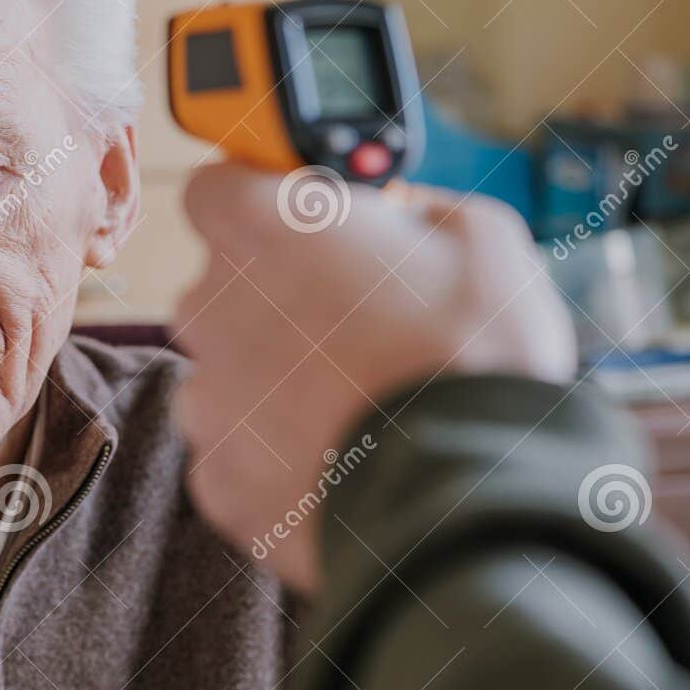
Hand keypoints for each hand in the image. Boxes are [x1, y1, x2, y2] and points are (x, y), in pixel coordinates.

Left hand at [172, 163, 576, 592]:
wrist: (469, 500)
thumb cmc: (475, 355)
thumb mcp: (482, 239)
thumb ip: (416, 210)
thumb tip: (400, 214)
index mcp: (260, 229)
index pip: (215, 190)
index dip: (263, 207)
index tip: (307, 228)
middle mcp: (209, 309)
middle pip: (222, 291)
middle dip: (276, 301)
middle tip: (357, 328)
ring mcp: (207, 403)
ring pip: (230, 379)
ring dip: (277, 385)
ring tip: (358, 408)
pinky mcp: (217, 484)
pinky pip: (241, 457)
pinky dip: (280, 459)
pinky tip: (344, 463)